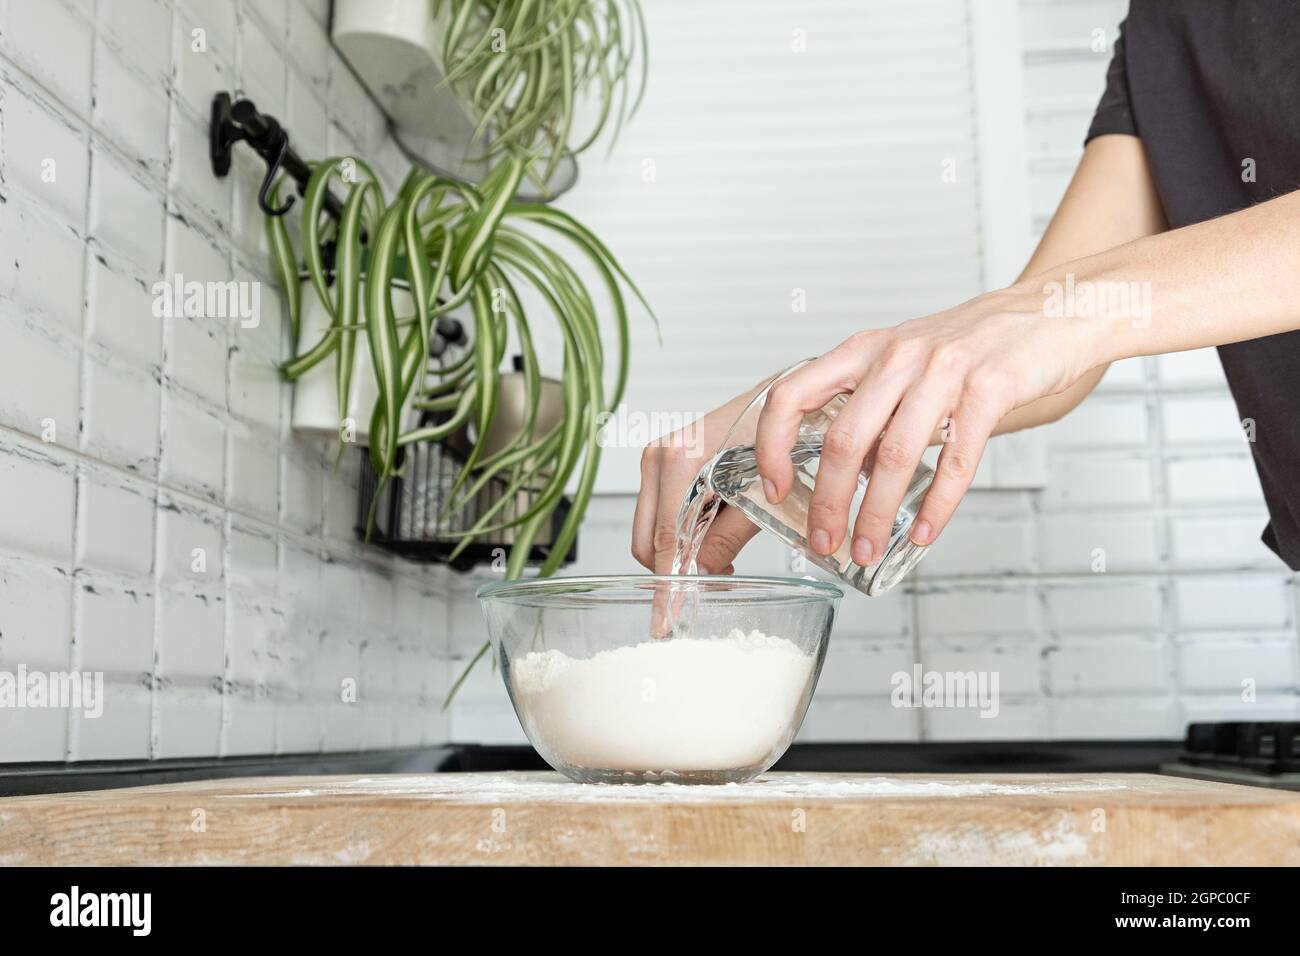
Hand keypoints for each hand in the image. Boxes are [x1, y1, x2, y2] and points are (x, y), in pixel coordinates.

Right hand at [632, 384, 768, 574]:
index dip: (668, 585)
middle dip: (674, 569)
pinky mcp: (664, 462)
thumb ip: (725, 540)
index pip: (664, 540)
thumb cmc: (780, 438)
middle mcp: (659, 456)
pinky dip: (680, 533)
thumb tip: (701, 577)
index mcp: (679, 460)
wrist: (784, 402)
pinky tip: (712, 535)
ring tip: (723, 558)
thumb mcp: (759, 500)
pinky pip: (659, 512)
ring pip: (651, 529)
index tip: (666, 619)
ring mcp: (657, 457)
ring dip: (680, 552)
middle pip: (646, 540)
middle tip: (714, 583)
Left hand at [756, 289, 1098, 564]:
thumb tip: (848, 476)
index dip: (773, 445)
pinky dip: (936, 506)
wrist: (1051, 310)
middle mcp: (896, 356)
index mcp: (863, 350)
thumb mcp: (905, 361)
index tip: (775, 487)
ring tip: (868, 548)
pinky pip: (957, 460)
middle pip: (844, 440)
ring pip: (894, 456)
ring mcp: (943, 370)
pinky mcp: (990, 389)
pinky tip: (923, 532)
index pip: (792, 394)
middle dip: (828, 502)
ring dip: (876, 514)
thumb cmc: (973, 343)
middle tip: (824, 541)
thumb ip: (872, 409)